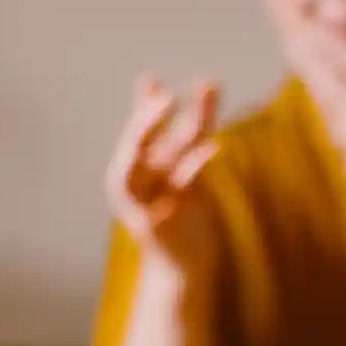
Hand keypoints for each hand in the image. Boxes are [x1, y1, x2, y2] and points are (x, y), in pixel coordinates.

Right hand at [106, 74, 220, 269]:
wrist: (183, 266)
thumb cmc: (180, 213)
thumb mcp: (179, 171)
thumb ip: (179, 131)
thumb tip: (167, 90)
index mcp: (131, 169)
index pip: (138, 132)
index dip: (146, 107)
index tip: (152, 79)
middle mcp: (131, 184)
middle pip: (135, 145)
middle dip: (147, 119)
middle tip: (165, 96)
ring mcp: (144, 203)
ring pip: (155, 165)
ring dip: (171, 138)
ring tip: (186, 113)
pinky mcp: (160, 222)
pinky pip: (179, 188)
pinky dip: (193, 164)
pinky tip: (214, 146)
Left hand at [264, 0, 345, 241]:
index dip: (326, 43)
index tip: (311, 28)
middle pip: (331, 84)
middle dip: (310, 62)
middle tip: (295, 41)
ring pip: (331, 111)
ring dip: (320, 90)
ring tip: (311, 70)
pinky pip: (341, 139)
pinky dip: (338, 122)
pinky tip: (338, 112)